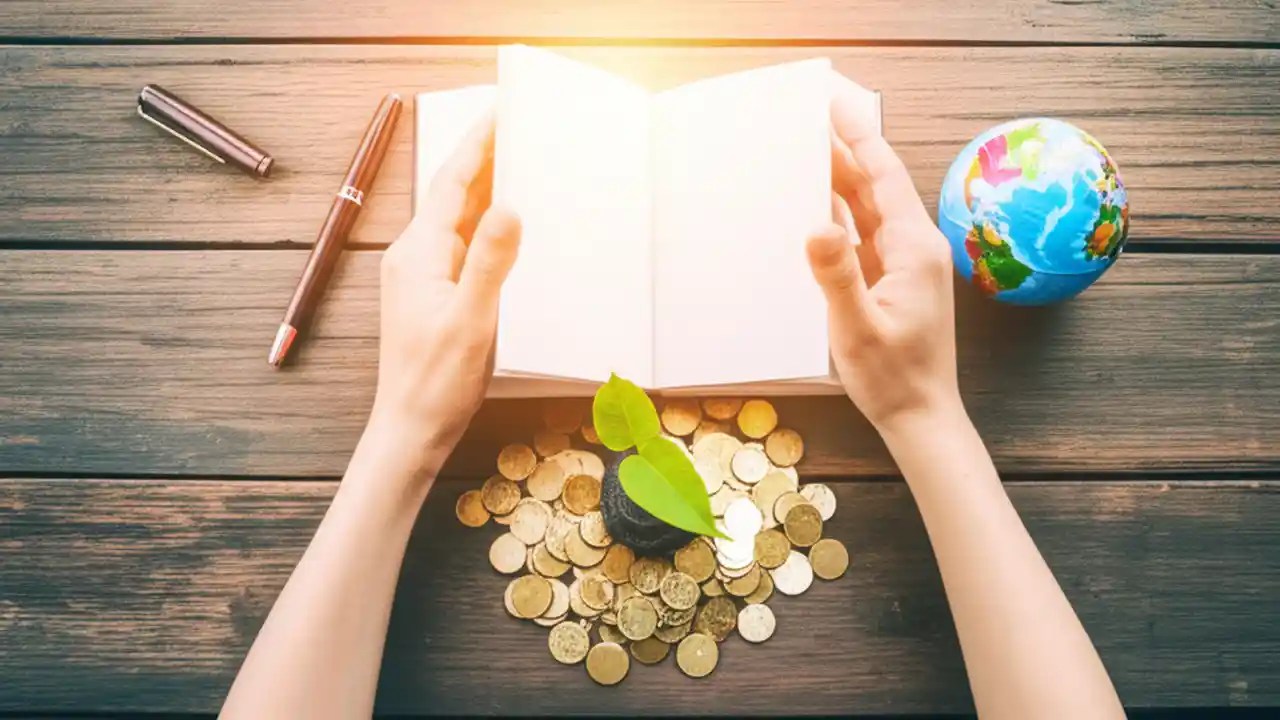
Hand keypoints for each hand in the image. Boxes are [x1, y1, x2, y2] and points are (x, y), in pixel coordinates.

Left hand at [369, 112, 520, 472]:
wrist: (409, 430)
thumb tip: (509, 206)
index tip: (502, 110)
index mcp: (419, 253)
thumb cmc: (435, 382)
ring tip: (523, 165)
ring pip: (459, 220)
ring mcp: (422, 276)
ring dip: (488, 192)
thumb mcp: (470, 320)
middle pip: (455, 194)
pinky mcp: (433, 295)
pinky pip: (462, 246)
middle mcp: (415, 257)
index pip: (452, 183)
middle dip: (486, 159)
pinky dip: (487, 228)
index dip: (478, 144)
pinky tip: (510, 229)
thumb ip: (490, 262)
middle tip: (523, 129)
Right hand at [806, 74, 959, 431]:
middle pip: (876, 187)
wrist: (922, 418)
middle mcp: (915, 248)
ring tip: (807, 155)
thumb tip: (817, 225)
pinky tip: (819, 212)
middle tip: (808, 122)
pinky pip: (866, 236)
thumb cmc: (894, 378)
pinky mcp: (896, 282)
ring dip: (840, 183)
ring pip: (870, 211)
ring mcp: (907, 265)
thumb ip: (837, 275)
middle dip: (844, 152)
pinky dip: (842, 218)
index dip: (859, 137)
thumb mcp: (857, 328)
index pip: (884, 176)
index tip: (836, 105)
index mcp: (913, 249)